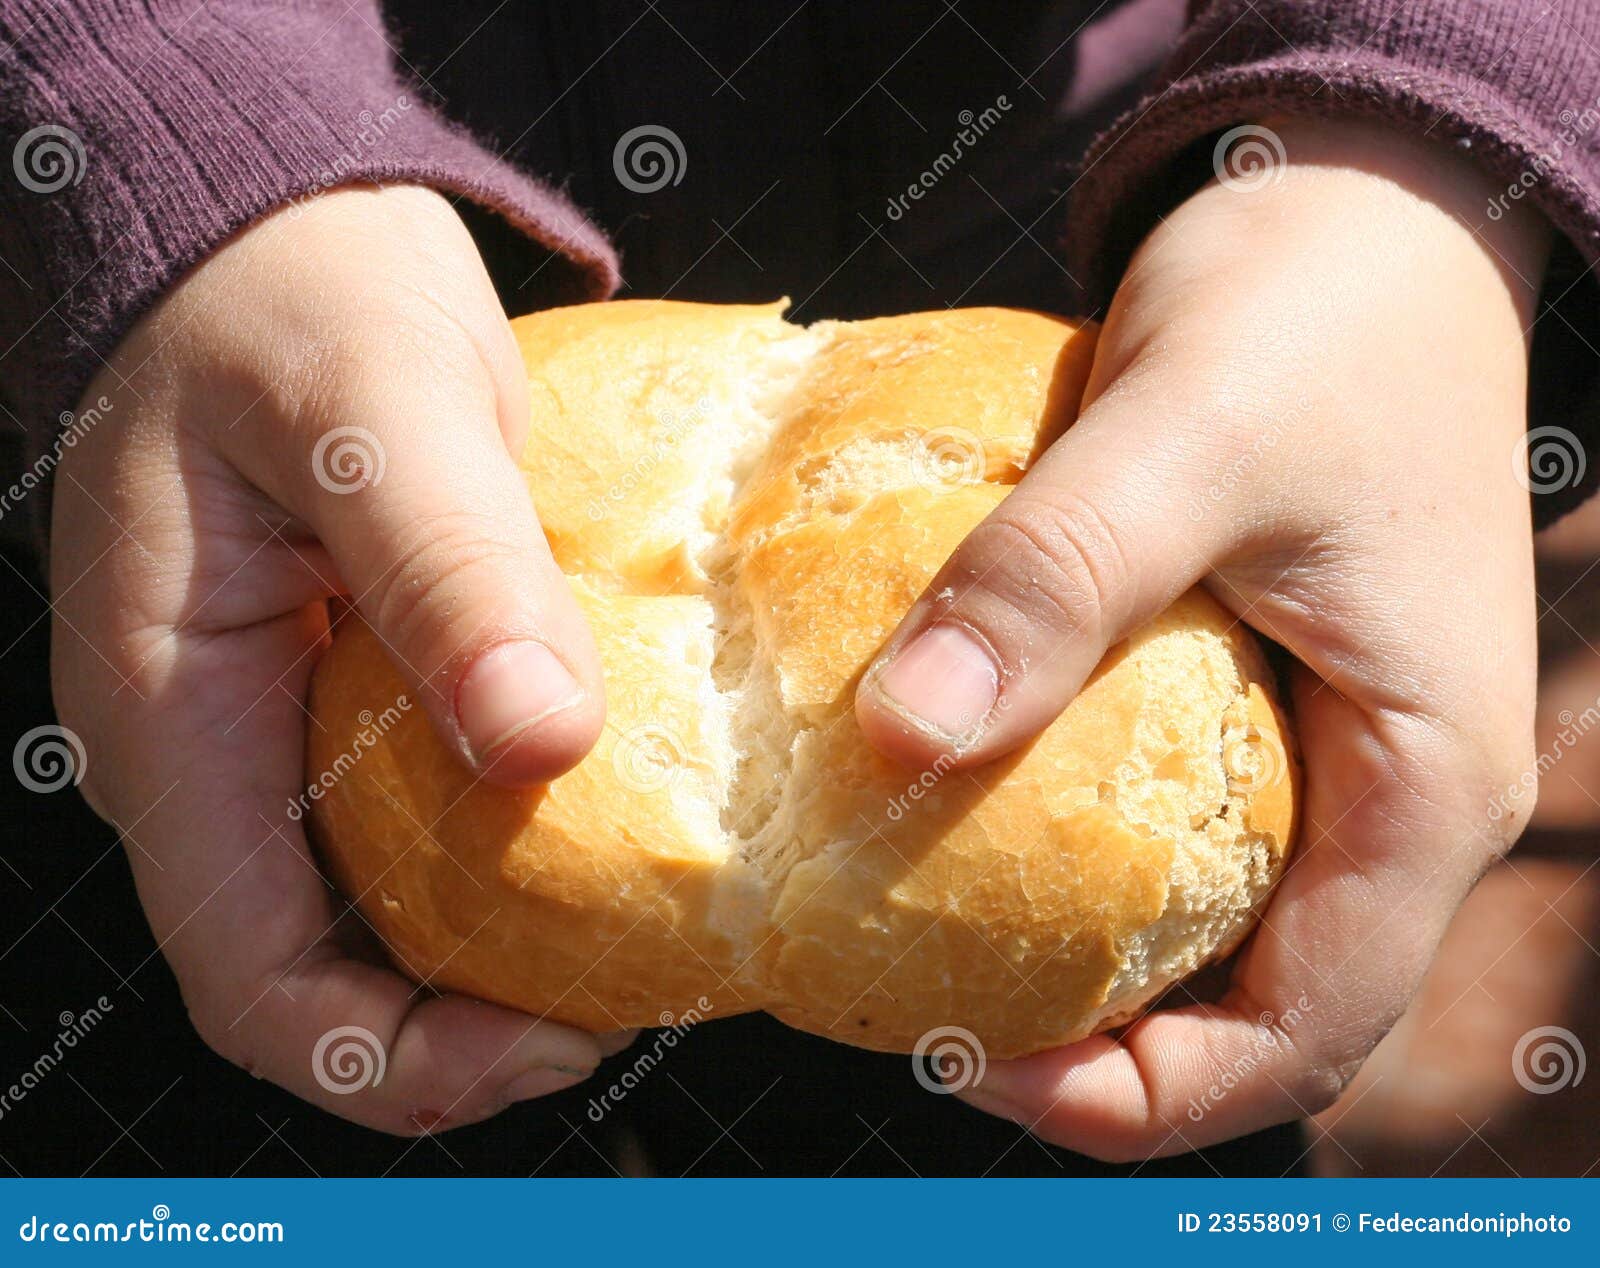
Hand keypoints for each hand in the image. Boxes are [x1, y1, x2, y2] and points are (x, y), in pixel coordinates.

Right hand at [50, 185, 621, 1132]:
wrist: (279, 242)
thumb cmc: (296, 295)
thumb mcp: (379, 405)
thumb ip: (448, 568)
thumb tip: (541, 741)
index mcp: (173, 716)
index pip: (255, 982)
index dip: (398, 1058)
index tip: (557, 1042)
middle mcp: (210, 756)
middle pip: (319, 978)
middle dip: (462, 1031)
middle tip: (623, 1003)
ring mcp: (272, 732)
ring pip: (365, 918)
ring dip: (487, 961)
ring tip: (628, 943)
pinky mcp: (338, 695)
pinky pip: (406, 829)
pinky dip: (497, 868)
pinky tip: (600, 840)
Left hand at [855, 118, 1551, 1156]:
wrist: (1366, 221)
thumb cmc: (1314, 315)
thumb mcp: (1187, 430)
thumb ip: (1058, 576)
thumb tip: (906, 732)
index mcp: (1427, 780)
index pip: (1310, 1027)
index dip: (1148, 1093)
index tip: (980, 1066)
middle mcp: (1397, 794)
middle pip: (1263, 1006)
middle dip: (1110, 1054)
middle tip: (939, 1022)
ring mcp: (1340, 749)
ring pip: (1227, 926)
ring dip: (1096, 967)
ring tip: (944, 947)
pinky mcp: (1275, 694)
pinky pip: (1190, 825)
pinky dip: (1092, 859)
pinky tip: (977, 816)